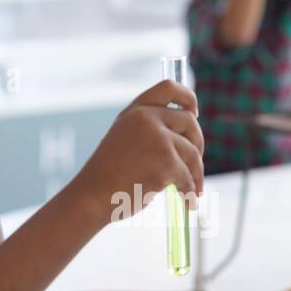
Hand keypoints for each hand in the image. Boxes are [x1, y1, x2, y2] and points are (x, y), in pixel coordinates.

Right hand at [68, 80, 204, 225]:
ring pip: (192, 153)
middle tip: (195, 164)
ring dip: (196, 174)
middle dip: (198, 143)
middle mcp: (147, 119)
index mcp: (136, 111)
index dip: (188, 97)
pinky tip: (189, 203)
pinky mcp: (166, 162)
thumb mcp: (124, 138)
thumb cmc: (108, 174)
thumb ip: (149, 128)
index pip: (169, 87)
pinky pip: (188, 177)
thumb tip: (187, 135)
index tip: (194, 112)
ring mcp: (158, 139)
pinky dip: (190, 192)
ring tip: (194, 191)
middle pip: (189, 122)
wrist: (92, 196)